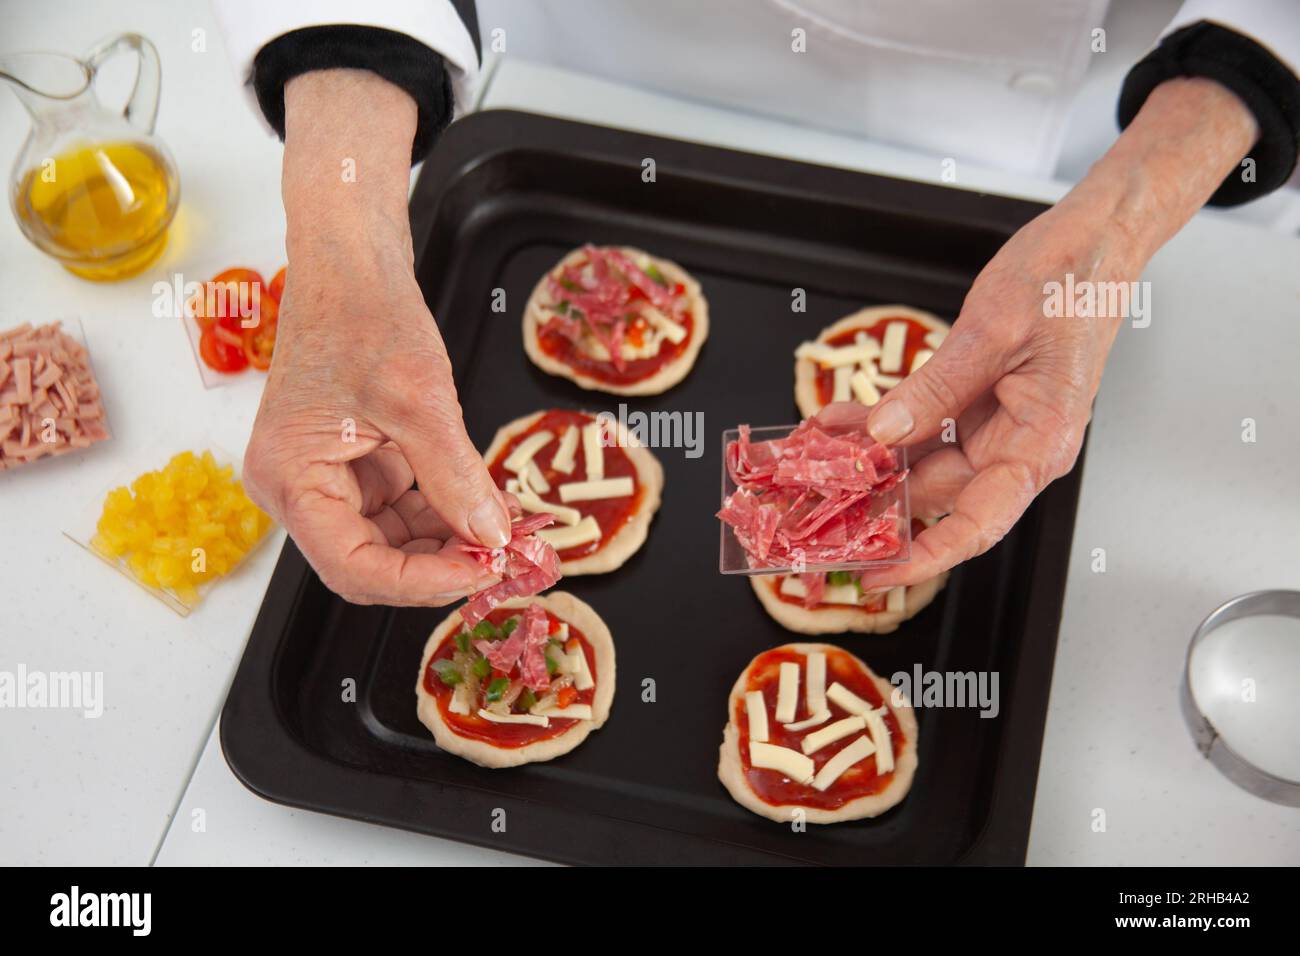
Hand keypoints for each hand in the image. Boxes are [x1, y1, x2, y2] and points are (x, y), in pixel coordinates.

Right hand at [242, 69, 511, 605]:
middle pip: (370, 564)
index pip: (353, 568)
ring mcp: (326, 480)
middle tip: (501, 558)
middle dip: (438, 566)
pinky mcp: (356, 468)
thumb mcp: (419, 399)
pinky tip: (484, 507)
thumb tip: (492, 536)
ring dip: (447, 544)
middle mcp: (297, 489)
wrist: (352, 265)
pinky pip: (401, 513)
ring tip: (503, 532)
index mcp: (290, 478)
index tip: (481, 570)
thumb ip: (456, 476)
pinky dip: (443, 515)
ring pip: (390, 544)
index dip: (421, 582)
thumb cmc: (362, 314)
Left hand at [855, 77, 1257, 588]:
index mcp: (1038, 443)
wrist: (1094, 238)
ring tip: (811, 458)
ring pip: (920, 461)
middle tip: (815, 508)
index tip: (878, 573)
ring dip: (867, 459)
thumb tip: (885, 437)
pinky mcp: (975, 402)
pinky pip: (921, 426)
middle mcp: (1017, 445)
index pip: (979, 523)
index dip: (925, 556)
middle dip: (875, 501)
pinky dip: (880, 424)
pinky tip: (838, 422)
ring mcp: (995, 425)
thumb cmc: (1069, 280)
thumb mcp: (992, 331)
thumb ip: (935, 389)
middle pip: (936, 495)